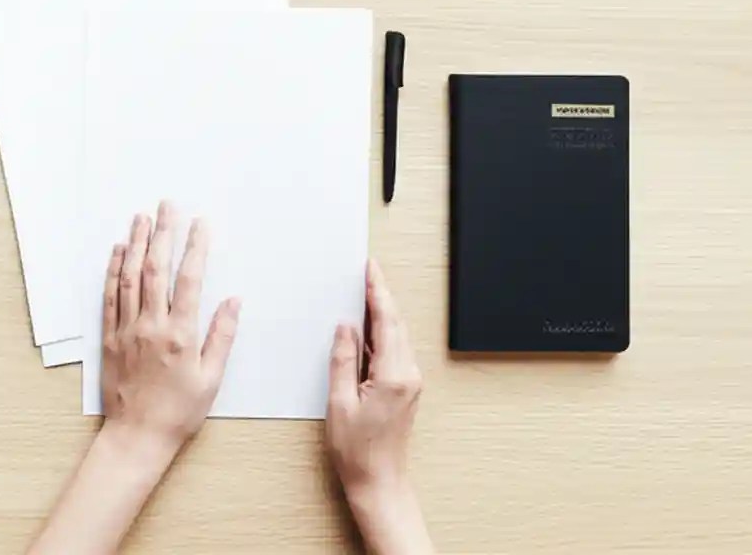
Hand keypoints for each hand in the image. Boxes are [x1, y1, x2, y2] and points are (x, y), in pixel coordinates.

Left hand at [101, 201, 241, 453]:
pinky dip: (113, 270)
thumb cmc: (179, 412)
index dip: (195, 247)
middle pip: (156, 269)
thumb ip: (222, 336)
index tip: (200, 223)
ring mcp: (127, 330)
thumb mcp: (212, 378)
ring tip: (142, 217)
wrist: (137, 437)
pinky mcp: (110, 338)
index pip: (189, 279)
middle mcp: (151, 326)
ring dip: (137, 243)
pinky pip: (110, 297)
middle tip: (168, 206)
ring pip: (130, 277)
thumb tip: (232, 301)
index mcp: (180, 334)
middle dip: (163, 233)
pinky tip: (119, 251)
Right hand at [327, 259, 432, 553]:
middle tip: (367, 272)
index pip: (386, 322)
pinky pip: (395, 351)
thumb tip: (345, 327)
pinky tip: (366, 329)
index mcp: (393, 375)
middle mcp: (409, 374)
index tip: (371, 268)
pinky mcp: (406, 389)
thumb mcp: (340, 402)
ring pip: (397, 336)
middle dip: (381, 296)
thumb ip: (343, 360)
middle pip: (396, 324)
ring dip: (382, 314)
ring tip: (364, 293)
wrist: (379, 481)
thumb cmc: (357, 450)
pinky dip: (382, 334)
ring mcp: (411, 382)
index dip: (378, 291)